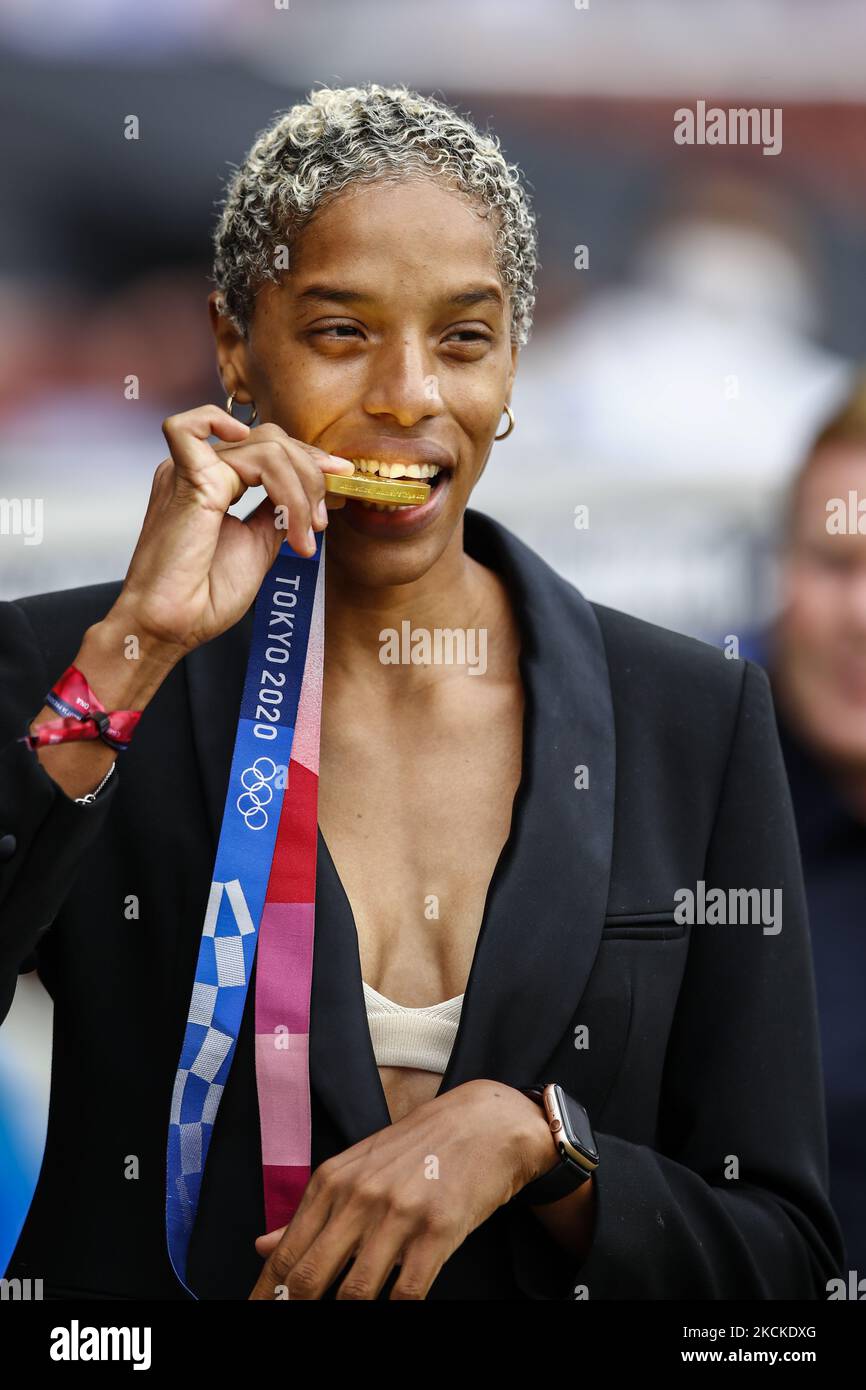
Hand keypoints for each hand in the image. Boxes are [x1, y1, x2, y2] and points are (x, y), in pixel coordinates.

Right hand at [111, 405, 354, 656]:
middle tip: (319, 523)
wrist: (172, 626)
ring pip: (264, 445)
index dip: (309, 460)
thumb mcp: (257, 545)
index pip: (269, 447)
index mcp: (215, 483)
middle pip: (272, 439)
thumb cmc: (202, 597)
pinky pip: (200, 428)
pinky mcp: (187, 478)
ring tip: (302, 534)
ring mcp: (192, 471)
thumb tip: (307, 497)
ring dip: (299, 489)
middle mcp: (202, 470)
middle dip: (311, 475)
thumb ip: (277, 514)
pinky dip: (228, 428)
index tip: (340, 481)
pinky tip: (260, 468)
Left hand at [248, 1079, 559, 1300]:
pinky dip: (395, 1311)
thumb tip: (262, 1247)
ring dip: (346, 1315)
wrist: (482, 1123)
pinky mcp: (437, 1231)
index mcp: (332, 1181)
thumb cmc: (417, 1148)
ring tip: (346, 1316)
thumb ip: (313, 1211)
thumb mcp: (357, 1169)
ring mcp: (398, 1214)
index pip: (286, 1253)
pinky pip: (406, 1294)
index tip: (258, 1311)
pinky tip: (393, 1310)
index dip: (267, 1294)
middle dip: (296, 1308)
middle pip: (310, 1277)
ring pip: (355, 1293)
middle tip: (292, 1324)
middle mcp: (359, 1196)